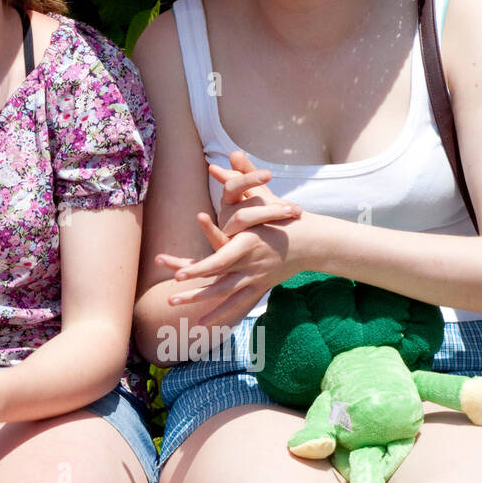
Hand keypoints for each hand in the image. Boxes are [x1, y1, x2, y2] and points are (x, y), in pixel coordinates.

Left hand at [156, 153, 308, 325]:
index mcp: (246, 244)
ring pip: (224, 297)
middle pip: (218, 283)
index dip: (199, 270)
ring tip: (175, 308)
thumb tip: (226, 155)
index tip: (179, 276)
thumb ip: (241, 177)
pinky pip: (236, 306)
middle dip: (193, 291)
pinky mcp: (258, 288)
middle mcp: (249, 266)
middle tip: (169, 297)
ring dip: (199, 304)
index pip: (219, 260)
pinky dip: (219, 316)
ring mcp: (254, 280)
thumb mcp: (262, 195)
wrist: (312, 241)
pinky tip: (200, 327)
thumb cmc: (282, 215)